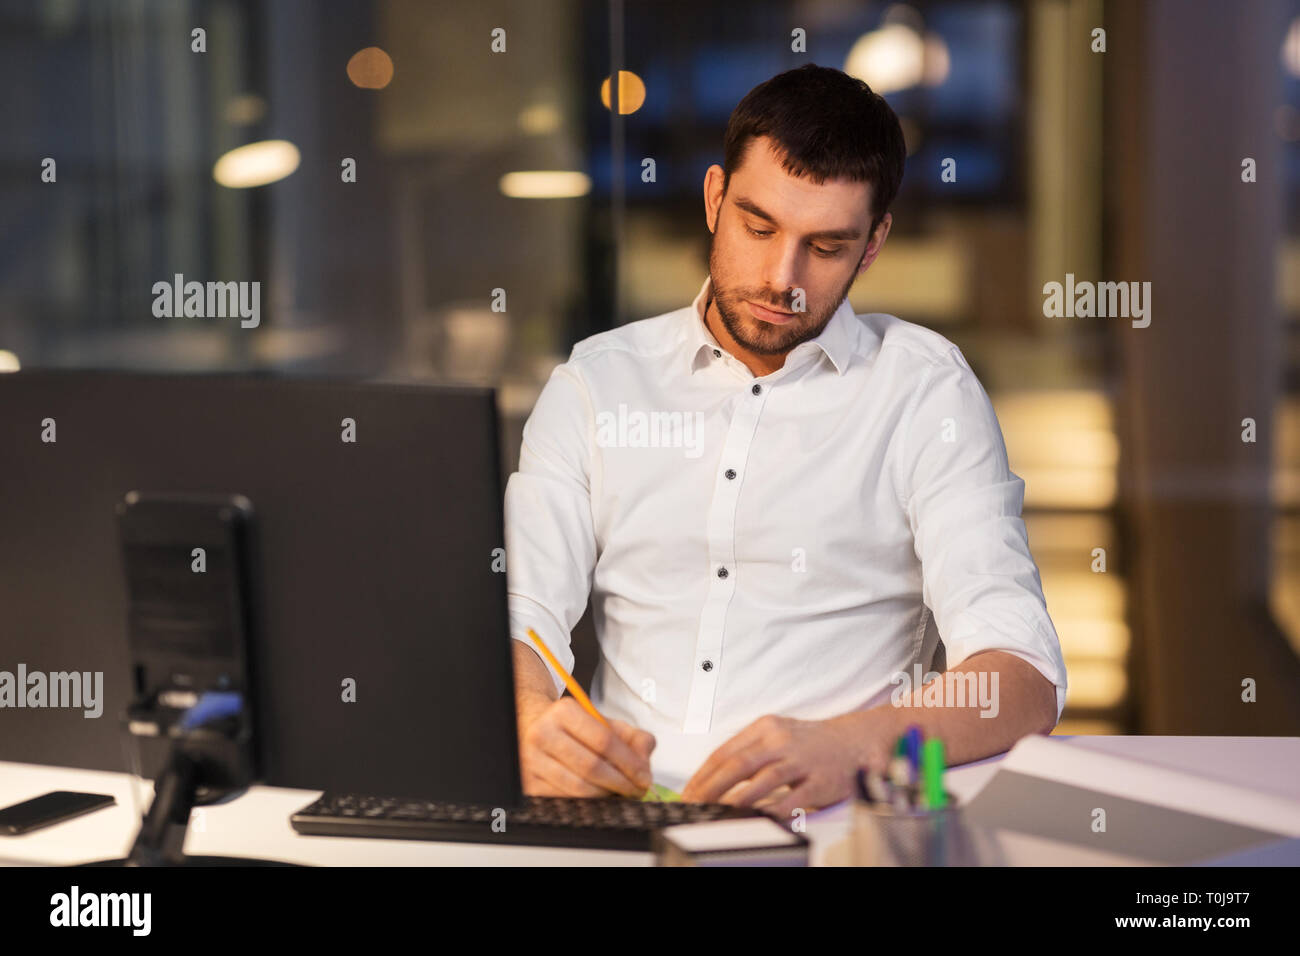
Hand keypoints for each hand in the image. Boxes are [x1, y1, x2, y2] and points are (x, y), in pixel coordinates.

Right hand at [516, 694, 655, 797]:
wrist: (535, 728)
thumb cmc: (575, 729)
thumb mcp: (606, 724)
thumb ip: (633, 737)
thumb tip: (645, 759)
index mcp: (564, 711)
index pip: (604, 741)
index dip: (629, 763)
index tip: (644, 777)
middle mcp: (542, 733)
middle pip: (590, 767)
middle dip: (620, 784)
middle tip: (636, 791)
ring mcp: (530, 759)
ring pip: (576, 788)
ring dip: (605, 796)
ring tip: (619, 794)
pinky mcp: (526, 783)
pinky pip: (563, 800)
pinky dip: (586, 803)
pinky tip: (597, 798)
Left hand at [680, 714, 890, 817]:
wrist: (853, 741)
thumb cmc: (808, 742)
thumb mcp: (775, 735)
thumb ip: (748, 751)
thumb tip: (712, 776)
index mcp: (765, 727)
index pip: (725, 752)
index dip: (703, 774)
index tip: (689, 792)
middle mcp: (781, 740)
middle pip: (738, 765)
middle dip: (710, 788)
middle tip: (694, 805)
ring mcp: (801, 761)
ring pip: (762, 781)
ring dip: (735, 800)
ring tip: (716, 813)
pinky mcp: (819, 781)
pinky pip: (791, 799)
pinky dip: (771, 810)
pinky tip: (754, 818)